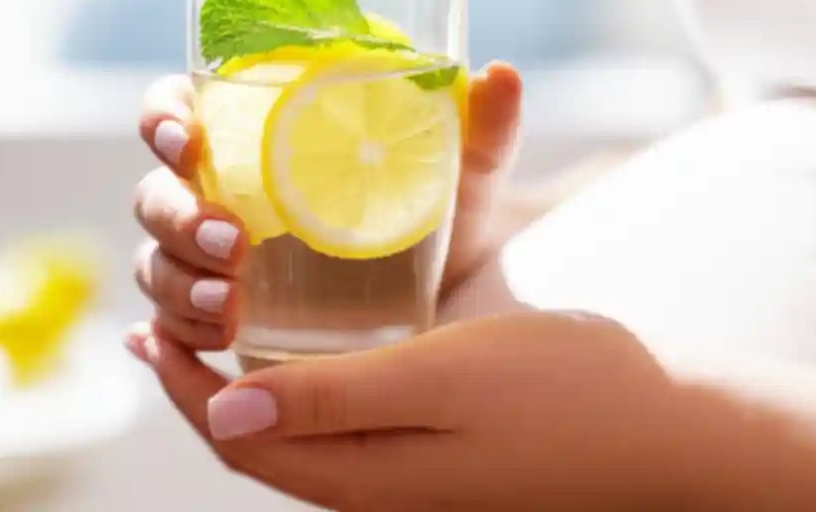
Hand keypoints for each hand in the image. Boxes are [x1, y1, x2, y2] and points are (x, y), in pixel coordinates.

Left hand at [125, 312, 683, 511]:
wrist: (669, 430)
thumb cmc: (562, 391)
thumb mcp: (439, 377)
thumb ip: (329, 397)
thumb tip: (219, 414)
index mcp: (363, 476)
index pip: (237, 440)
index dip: (182, 390)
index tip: (146, 331)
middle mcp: (375, 487)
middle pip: (256, 444)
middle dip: (198, 389)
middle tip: (161, 327)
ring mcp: (405, 476)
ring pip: (296, 436)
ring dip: (242, 389)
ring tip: (212, 335)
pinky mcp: (434, 455)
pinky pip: (340, 426)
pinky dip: (297, 389)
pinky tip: (304, 352)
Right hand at [132, 63, 522, 350]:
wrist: (443, 296)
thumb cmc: (437, 214)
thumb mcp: (462, 177)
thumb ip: (479, 130)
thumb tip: (499, 74)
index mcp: (251, 134)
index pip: (176, 110)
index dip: (164, 120)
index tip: (190, 141)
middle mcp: (216, 192)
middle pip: (156, 194)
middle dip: (178, 218)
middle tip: (233, 243)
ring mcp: (207, 259)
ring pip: (154, 261)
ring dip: (179, 283)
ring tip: (230, 309)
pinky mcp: (215, 316)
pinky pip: (170, 325)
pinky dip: (179, 335)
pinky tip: (210, 343)